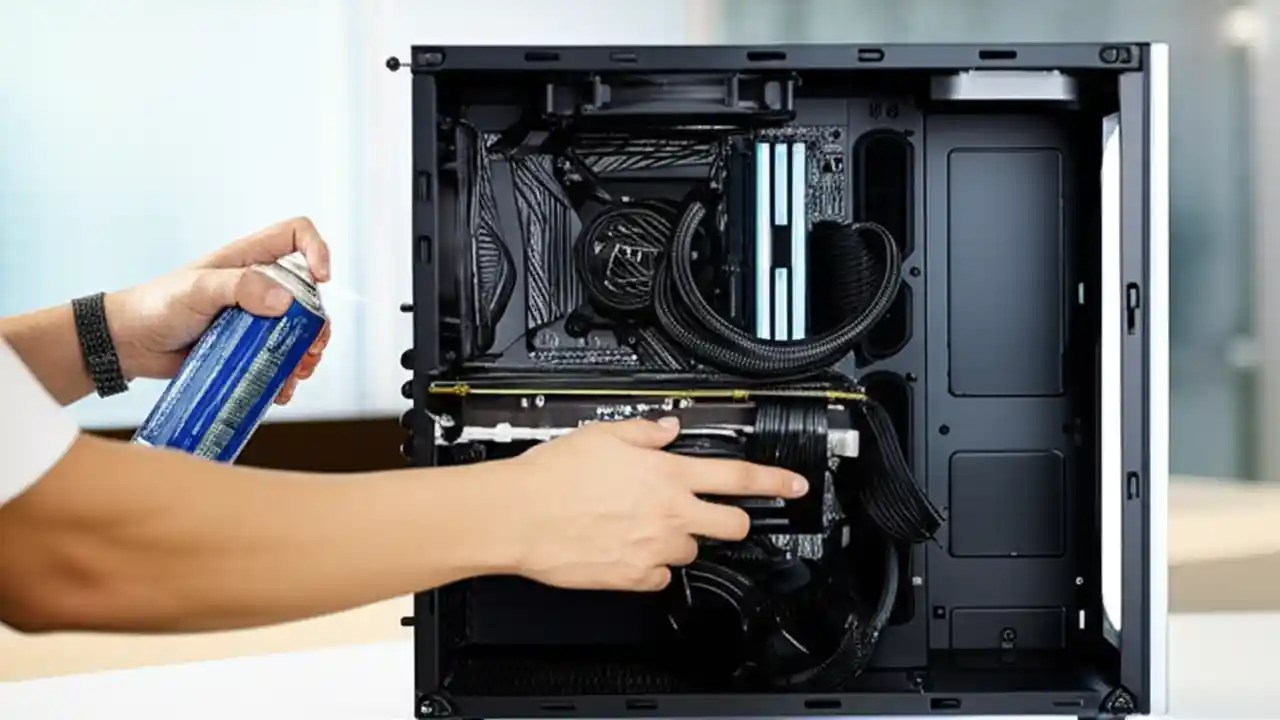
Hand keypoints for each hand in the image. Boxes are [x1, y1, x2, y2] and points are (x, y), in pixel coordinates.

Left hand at [105, 217, 331, 403]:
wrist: (128, 344)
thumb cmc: (156, 305)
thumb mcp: (197, 289)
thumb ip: (240, 288)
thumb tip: (284, 302)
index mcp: (249, 260)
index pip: (296, 235)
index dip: (317, 250)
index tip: (322, 279)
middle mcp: (258, 287)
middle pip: (309, 295)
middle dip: (318, 322)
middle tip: (313, 346)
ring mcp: (255, 320)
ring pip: (299, 332)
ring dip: (307, 354)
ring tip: (298, 372)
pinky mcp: (247, 350)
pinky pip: (279, 361)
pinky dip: (287, 377)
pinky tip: (281, 389)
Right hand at [496, 417, 808, 590]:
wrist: (519, 515)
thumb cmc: (553, 474)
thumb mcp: (602, 433)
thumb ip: (644, 432)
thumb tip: (667, 429)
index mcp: (667, 474)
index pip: (738, 477)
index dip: (775, 481)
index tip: (795, 485)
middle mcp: (670, 513)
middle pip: (731, 524)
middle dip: (730, 520)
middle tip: (711, 514)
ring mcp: (655, 549)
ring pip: (691, 550)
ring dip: (676, 539)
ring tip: (639, 525)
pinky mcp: (635, 578)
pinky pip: (658, 577)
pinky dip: (648, 566)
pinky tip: (623, 548)